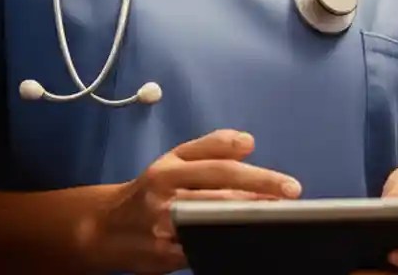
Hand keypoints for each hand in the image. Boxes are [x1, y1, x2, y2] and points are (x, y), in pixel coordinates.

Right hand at [79, 129, 301, 273]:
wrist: (106, 226)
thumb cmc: (151, 189)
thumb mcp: (175, 158)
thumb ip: (212, 146)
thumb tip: (248, 141)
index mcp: (171, 169)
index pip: (222, 170)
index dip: (259, 178)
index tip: (290, 186)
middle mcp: (167, 197)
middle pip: (221, 199)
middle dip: (260, 203)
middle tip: (291, 206)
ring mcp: (165, 229)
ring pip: (212, 225)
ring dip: (246, 224)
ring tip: (275, 222)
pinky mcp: (164, 256)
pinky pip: (201, 250)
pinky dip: (224, 245)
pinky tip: (246, 243)